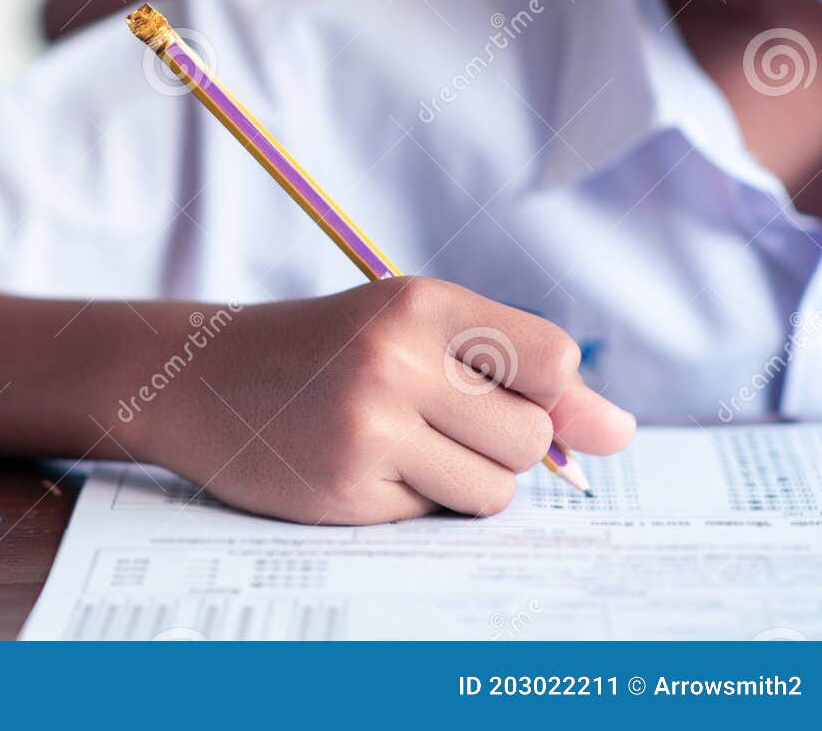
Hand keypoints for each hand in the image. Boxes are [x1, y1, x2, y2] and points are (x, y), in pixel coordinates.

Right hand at [138, 277, 636, 524]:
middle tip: (434, 416)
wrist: (200, 377)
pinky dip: (412, 501)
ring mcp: (366, 431)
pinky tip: (361, 467)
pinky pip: (433, 517)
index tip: (502, 389)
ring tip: (400, 444)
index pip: (555, 361)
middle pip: (530, 439)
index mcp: (418, 304)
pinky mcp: (346, 492)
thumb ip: (523, 374)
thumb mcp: (415, 331)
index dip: (546, 391)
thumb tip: (621, 433)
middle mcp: (393, 362)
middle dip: (501, 444)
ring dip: (464, 481)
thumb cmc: (327, 350)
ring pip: (492, 490)